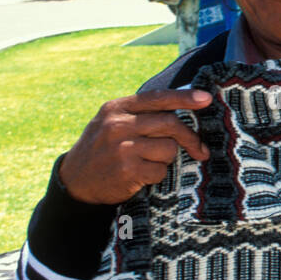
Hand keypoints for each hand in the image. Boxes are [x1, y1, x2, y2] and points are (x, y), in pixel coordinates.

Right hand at [59, 89, 212, 204]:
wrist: (74, 181)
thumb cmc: (102, 149)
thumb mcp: (112, 123)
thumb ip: (140, 114)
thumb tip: (183, 110)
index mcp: (116, 108)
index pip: (156, 98)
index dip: (184, 98)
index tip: (206, 99)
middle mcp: (118, 125)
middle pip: (170, 124)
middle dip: (190, 138)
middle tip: (200, 149)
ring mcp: (122, 148)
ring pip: (169, 148)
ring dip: (167, 158)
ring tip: (149, 162)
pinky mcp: (127, 170)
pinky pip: (161, 170)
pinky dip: (157, 174)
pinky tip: (141, 175)